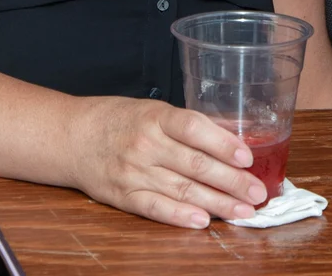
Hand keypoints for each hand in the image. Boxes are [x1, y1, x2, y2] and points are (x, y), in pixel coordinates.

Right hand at [70, 96, 266, 227]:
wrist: (73, 137)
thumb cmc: (120, 119)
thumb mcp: (153, 110)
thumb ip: (185, 126)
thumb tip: (229, 142)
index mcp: (157, 117)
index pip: (195, 129)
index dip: (223, 144)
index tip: (248, 158)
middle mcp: (146, 144)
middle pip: (195, 164)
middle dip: (231, 181)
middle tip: (258, 193)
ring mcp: (134, 172)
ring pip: (182, 190)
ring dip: (217, 203)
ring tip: (243, 211)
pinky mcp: (124, 196)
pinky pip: (156, 208)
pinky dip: (180, 216)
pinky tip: (203, 221)